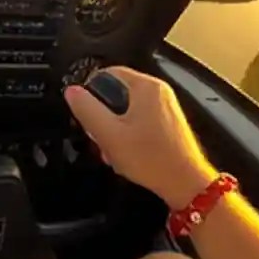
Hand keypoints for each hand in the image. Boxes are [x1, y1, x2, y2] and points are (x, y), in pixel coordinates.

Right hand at [65, 66, 216, 207]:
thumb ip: (87, 109)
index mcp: (146, 87)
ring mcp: (165, 108)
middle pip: (115, 93)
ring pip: (125, 110)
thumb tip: (72, 92)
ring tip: (113, 148)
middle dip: (103, 115)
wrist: (185, 184)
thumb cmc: (151, 159)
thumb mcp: (108, 134)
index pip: (106, 73)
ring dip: (113, 128)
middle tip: (100, 136)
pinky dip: (127, 134)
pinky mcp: (167, 124)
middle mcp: (158, 92)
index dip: (90, 92)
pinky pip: (138, 121)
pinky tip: (126, 153)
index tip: (86, 113)